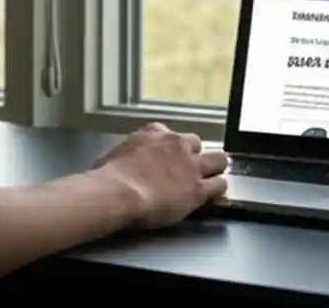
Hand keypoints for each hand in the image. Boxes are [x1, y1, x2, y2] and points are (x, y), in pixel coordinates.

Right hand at [93, 122, 228, 228]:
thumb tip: (121, 164)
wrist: (118, 191)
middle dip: (195, 155)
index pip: (171, 135)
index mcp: (155, 133)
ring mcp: (191, 166)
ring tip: (210, 180)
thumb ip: (129, 155)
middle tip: (189, 170)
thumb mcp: (116, 154)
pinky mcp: (199, 188)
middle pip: (198, 144)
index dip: (171, 149)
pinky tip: (213, 196)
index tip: (167, 159)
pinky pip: (220, 184)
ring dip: (214, 169)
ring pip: (218, 159)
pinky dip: (217, 189)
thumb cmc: (108, 176)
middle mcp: (177, 144)